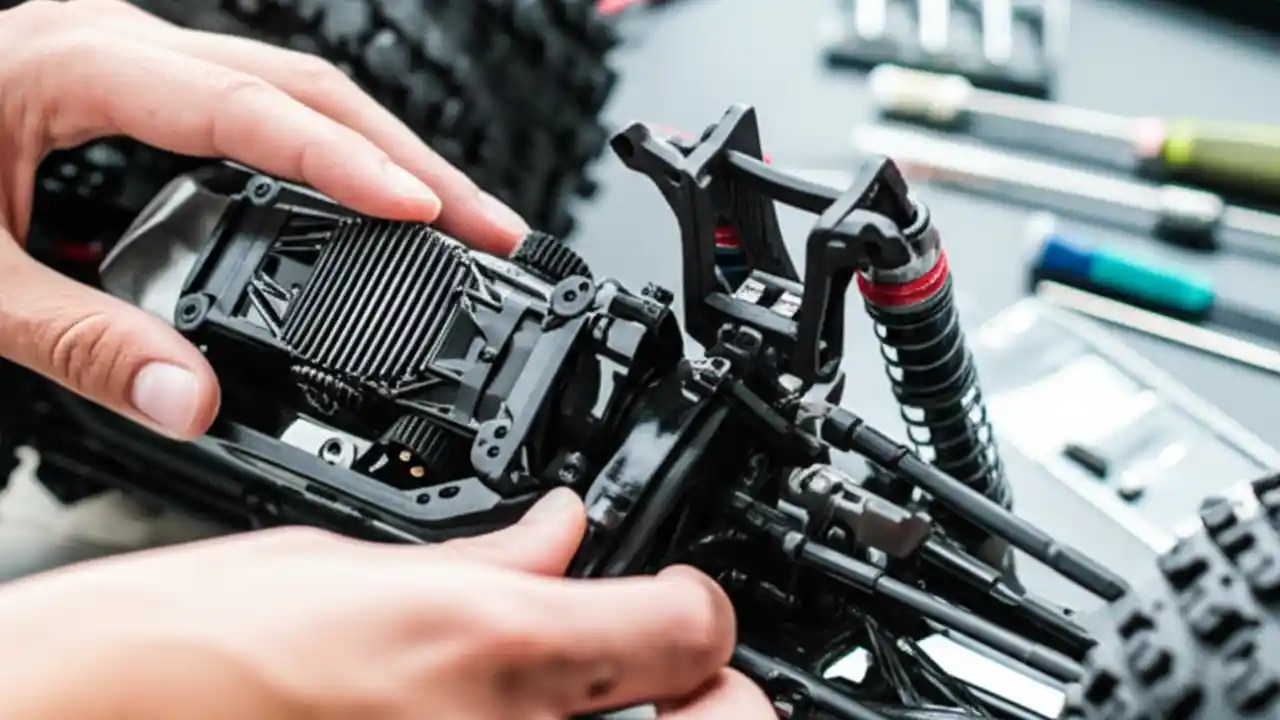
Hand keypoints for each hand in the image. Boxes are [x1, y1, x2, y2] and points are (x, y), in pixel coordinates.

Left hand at [0, 0, 530, 440]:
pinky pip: (258, 119)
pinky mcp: (139, 98)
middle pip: (307, 87)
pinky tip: (363, 212)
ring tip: (457, 223)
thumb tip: (189, 401)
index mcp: (77, 63)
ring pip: (293, 96)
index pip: (252, 109)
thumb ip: (75, 338)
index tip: (431, 216)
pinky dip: (327, 166)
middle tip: (491, 227)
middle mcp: (119, 47)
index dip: (351, 164)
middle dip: (411, 161)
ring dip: (383, 158)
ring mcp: (135, 66)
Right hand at [0, 489, 774, 718]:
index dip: (698, 603)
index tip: (675, 591)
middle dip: (706, 690)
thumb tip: (562, 533)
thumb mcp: (355, 561)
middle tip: (663, 661)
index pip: (697, 631)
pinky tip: (506, 714)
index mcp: (494, 644)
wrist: (101, 719)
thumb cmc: (195, 645)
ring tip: (586, 689)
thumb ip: (489, 556)